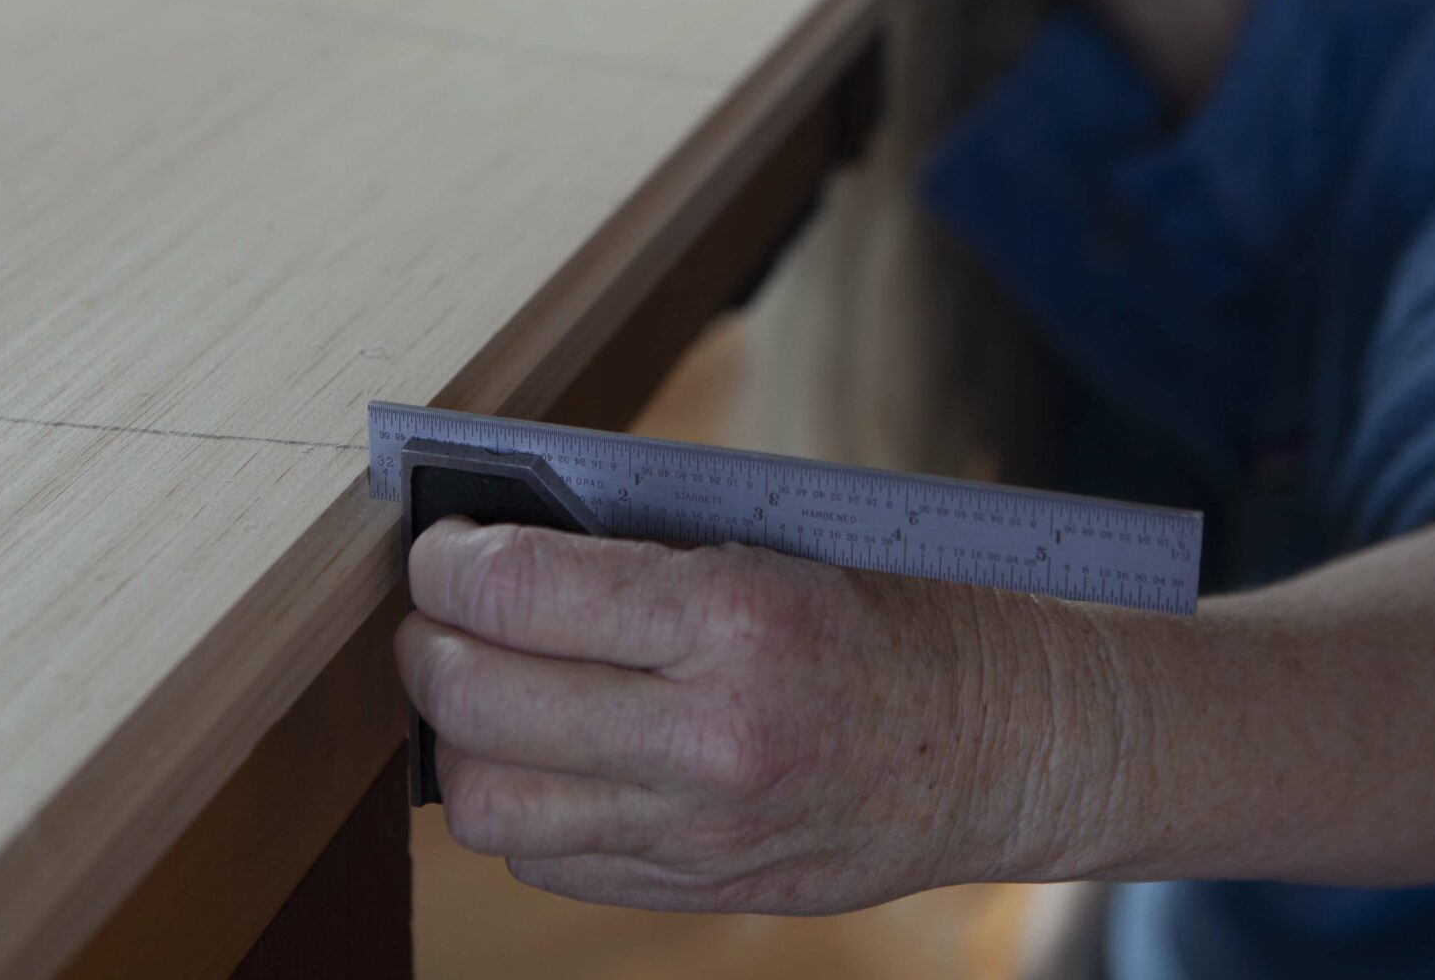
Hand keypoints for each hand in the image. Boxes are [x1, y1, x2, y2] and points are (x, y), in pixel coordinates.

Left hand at [395, 516, 1085, 913]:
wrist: (1006, 745)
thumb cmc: (891, 615)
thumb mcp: (772, 544)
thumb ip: (631, 557)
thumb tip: (493, 550)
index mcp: (736, 621)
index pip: (517, 593)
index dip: (446, 560)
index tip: (441, 545)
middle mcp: (710, 738)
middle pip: (479, 702)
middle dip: (428, 642)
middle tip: (437, 609)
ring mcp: (701, 833)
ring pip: (490, 803)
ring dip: (457, 736)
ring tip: (477, 684)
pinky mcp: (697, 891)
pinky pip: (544, 860)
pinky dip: (516, 803)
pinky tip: (539, 752)